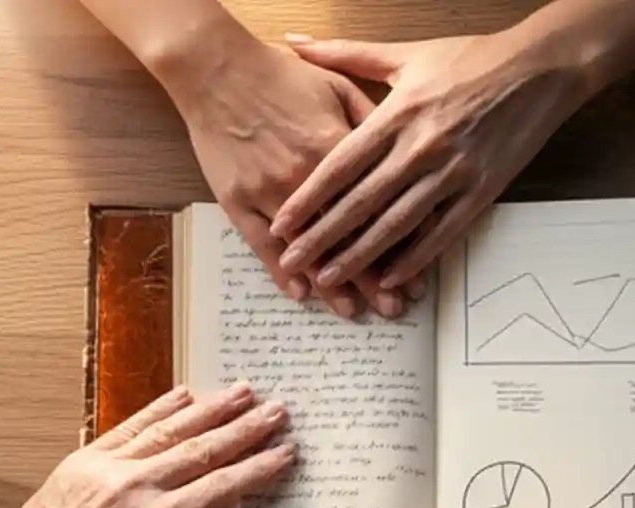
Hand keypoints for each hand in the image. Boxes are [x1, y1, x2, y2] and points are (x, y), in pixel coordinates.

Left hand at [0, 384, 293, 507]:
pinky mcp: (88, 456)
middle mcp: (138, 487)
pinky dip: (162, 407)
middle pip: (205, 449)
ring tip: (243, 390)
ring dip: (212, 408)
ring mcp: (111, 467)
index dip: (259, 467)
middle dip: (246, 428)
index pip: (224, 486)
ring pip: (173, 429)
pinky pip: (133, 425)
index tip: (286, 451)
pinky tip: (188, 393)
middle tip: (278, 409)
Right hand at [167, 36, 415, 316]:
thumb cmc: (281, 74)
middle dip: (372, 278)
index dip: (398, 244)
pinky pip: (262, 244)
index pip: (375, 208)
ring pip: (306, 247)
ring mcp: (268, 192)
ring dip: (331, 283)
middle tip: (394, 308)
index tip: (417, 273)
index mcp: (336, 147)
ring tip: (354, 312)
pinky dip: (281, 270)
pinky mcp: (237, 200)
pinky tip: (299, 294)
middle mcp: (304, 177)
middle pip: (346, 237)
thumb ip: (372, 124)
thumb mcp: (338, 86)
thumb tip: (401, 156)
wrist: (217, 68)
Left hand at [270, 32, 588, 289]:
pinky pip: (443, 232)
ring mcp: (454, 172)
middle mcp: (422, 146)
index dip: (308, 198)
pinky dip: (416, 257)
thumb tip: (294, 41)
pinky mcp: (482, 191)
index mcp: (398, 113)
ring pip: (398, 223)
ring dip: (361, 255)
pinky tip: (391, 277)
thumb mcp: (405, 54)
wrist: (539, 68)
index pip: (341, 164)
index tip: (282, 224)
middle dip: (323, 236)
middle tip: (293, 263)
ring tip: (332, 278)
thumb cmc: (471, 58)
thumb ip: (345, 54)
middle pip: (361, 202)